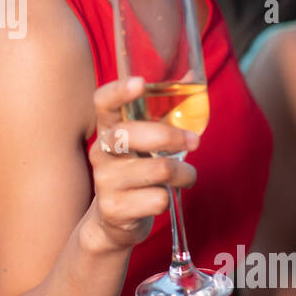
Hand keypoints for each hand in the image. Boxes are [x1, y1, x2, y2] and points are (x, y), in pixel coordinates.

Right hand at [85, 76, 198, 252]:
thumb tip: (193, 73)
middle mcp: (101, 152)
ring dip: (183, 173)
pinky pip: (158, 199)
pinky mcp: (114, 209)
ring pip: (158, 169)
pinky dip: (170, 199)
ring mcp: (104, 181)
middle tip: (194, 142)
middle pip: (133, 134)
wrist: (113, 222)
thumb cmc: (136, 171)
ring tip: (186, 176)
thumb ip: (163, 111)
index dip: (118, 91)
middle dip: (171, 136)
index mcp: (108, 129)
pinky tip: (161, 199)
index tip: (140, 83)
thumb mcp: (144, 141)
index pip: (103, 102)